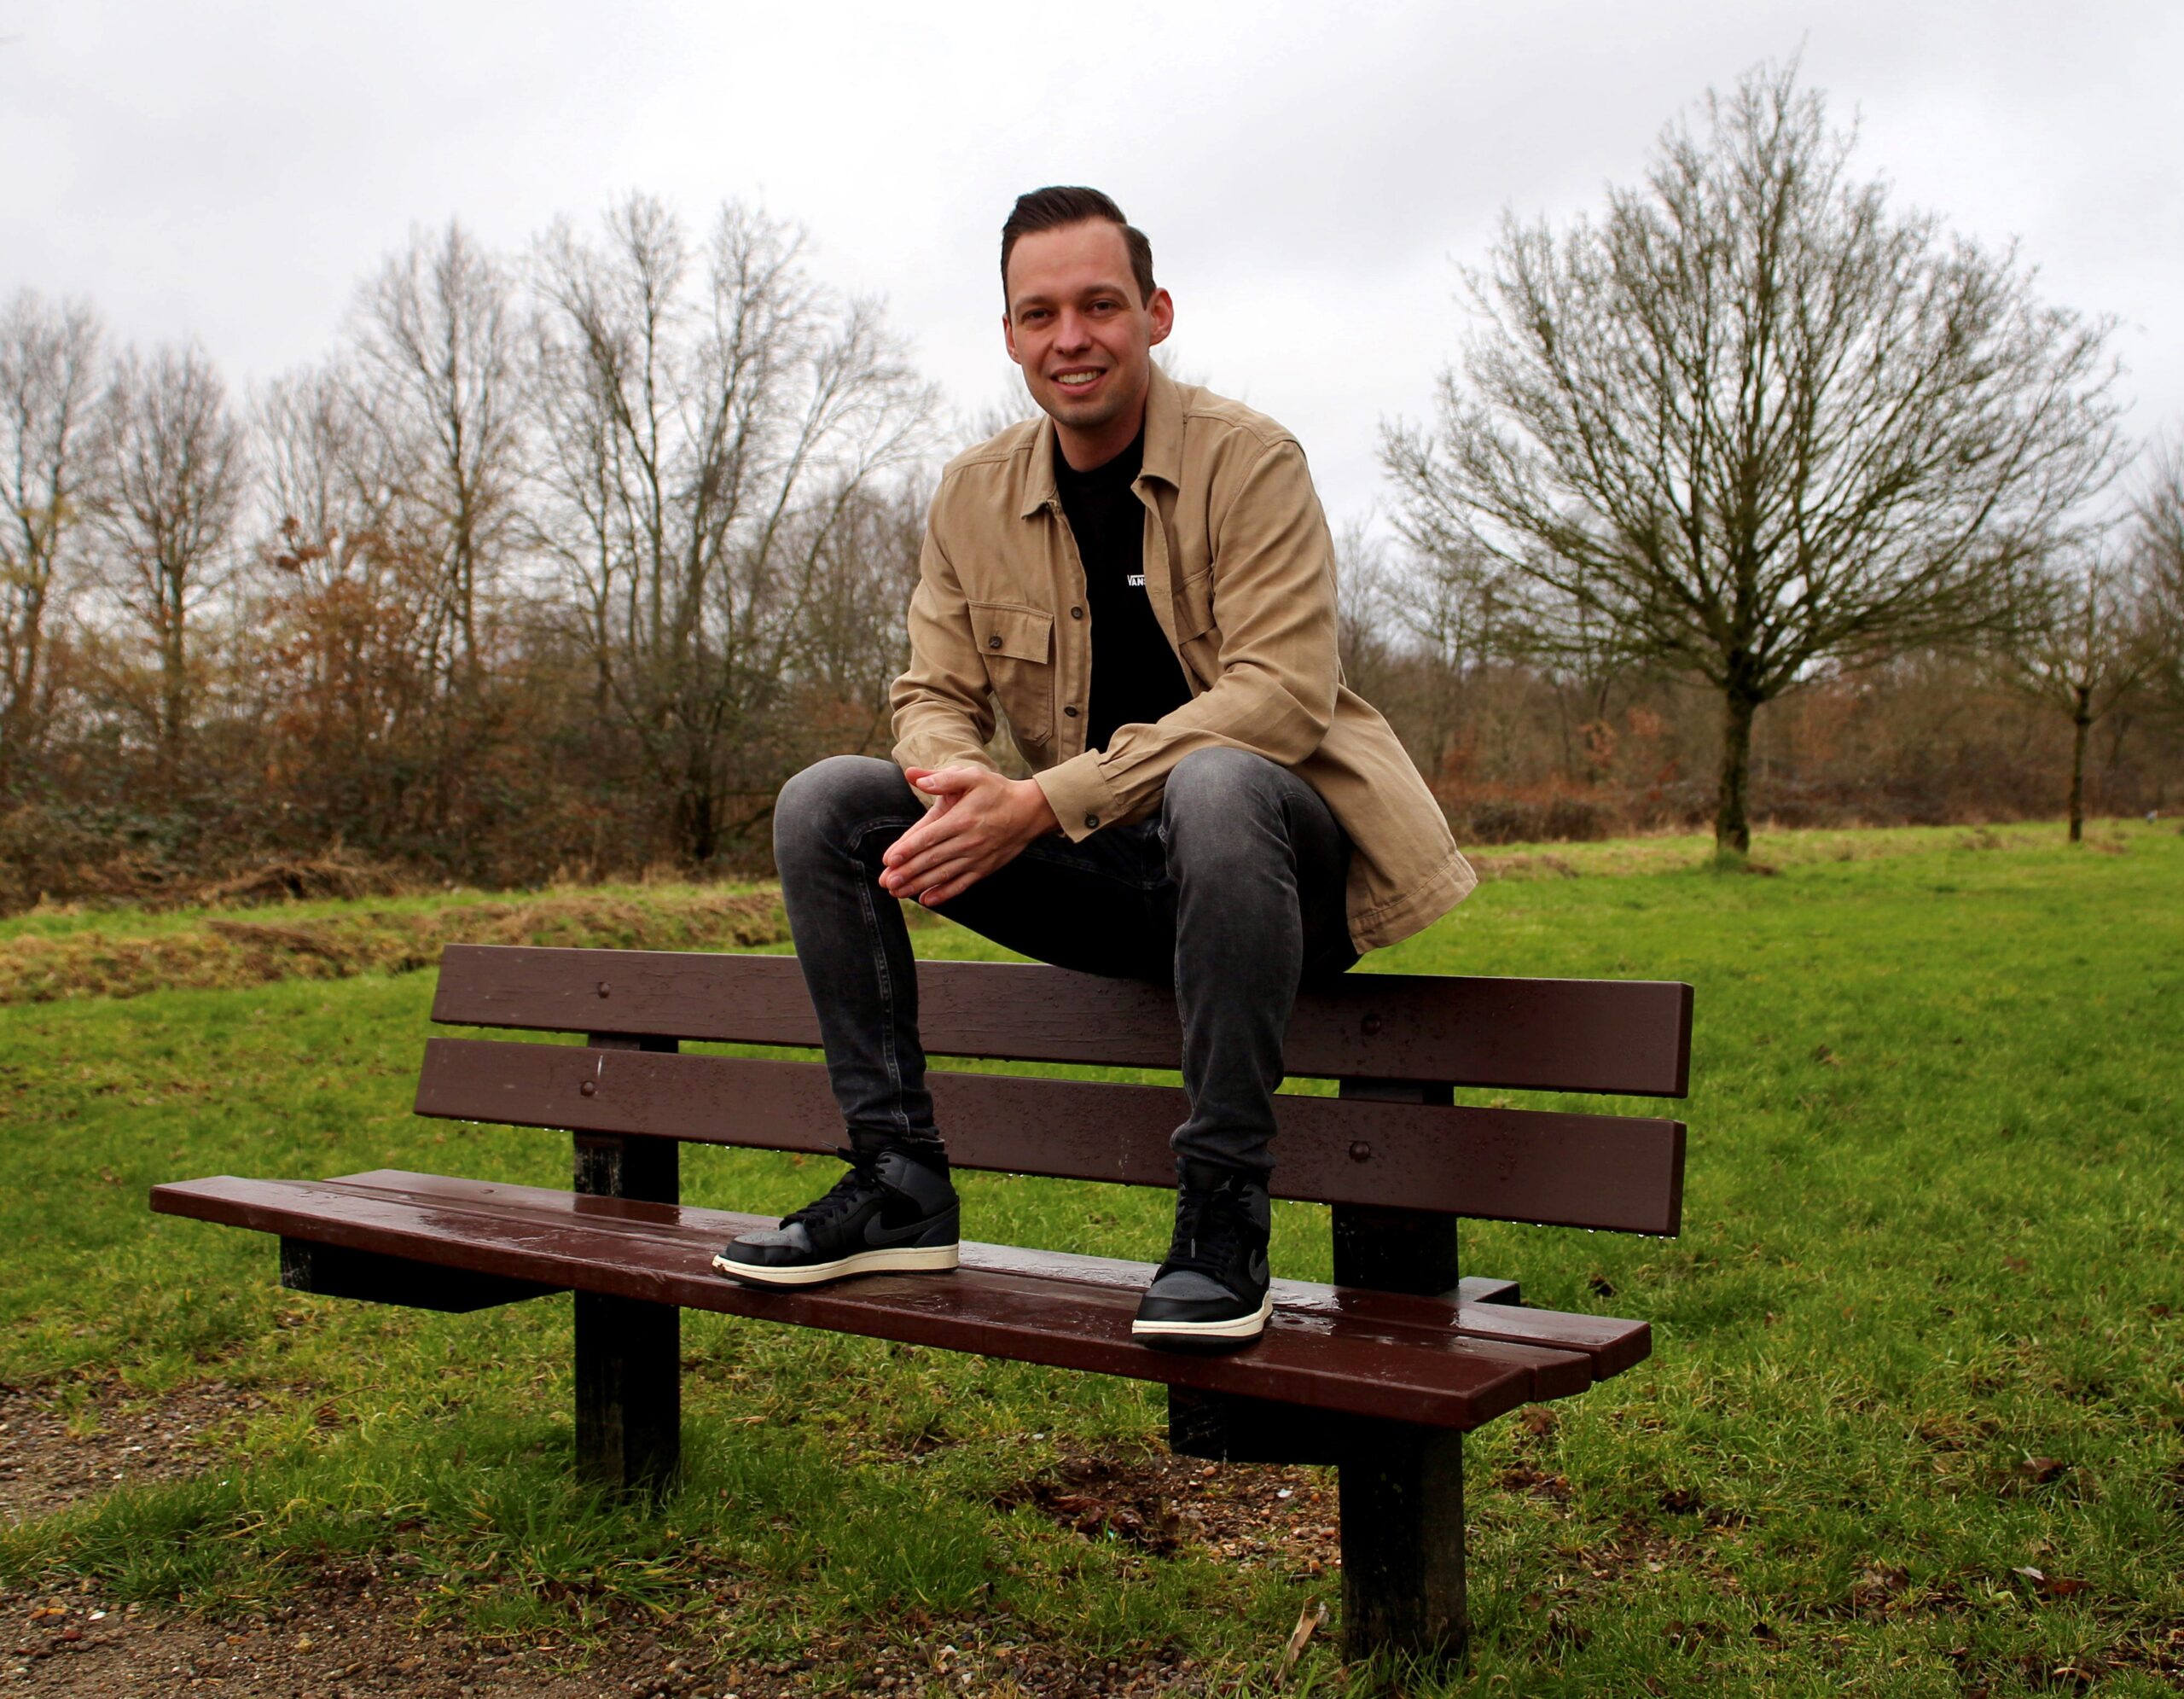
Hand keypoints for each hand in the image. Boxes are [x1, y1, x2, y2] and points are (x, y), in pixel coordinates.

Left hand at [880, 766, 1059, 905]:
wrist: (1031, 811)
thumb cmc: (997, 791)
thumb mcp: (972, 776)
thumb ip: (943, 778)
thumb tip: (914, 777)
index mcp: (962, 819)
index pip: (928, 837)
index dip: (907, 848)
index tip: (888, 859)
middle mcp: (968, 842)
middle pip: (932, 859)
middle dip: (907, 872)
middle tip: (885, 882)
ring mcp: (977, 858)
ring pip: (943, 875)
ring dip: (918, 885)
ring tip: (896, 892)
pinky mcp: (984, 868)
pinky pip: (962, 884)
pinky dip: (944, 894)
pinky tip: (926, 899)